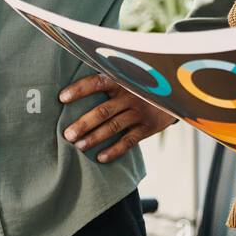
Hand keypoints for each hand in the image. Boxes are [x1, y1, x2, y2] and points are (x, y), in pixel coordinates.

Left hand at [60, 73, 178, 161]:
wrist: (173, 95)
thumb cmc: (139, 87)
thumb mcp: (127, 78)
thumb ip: (107, 82)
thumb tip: (71, 90)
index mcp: (122, 80)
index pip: (98, 82)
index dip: (80, 89)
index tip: (62, 98)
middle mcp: (131, 95)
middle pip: (103, 110)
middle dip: (84, 123)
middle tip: (67, 135)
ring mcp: (140, 112)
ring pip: (114, 127)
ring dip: (95, 138)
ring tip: (78, 147)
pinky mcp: (147, 127)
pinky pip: (129, 141)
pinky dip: (115, 150)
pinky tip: (101, 158)